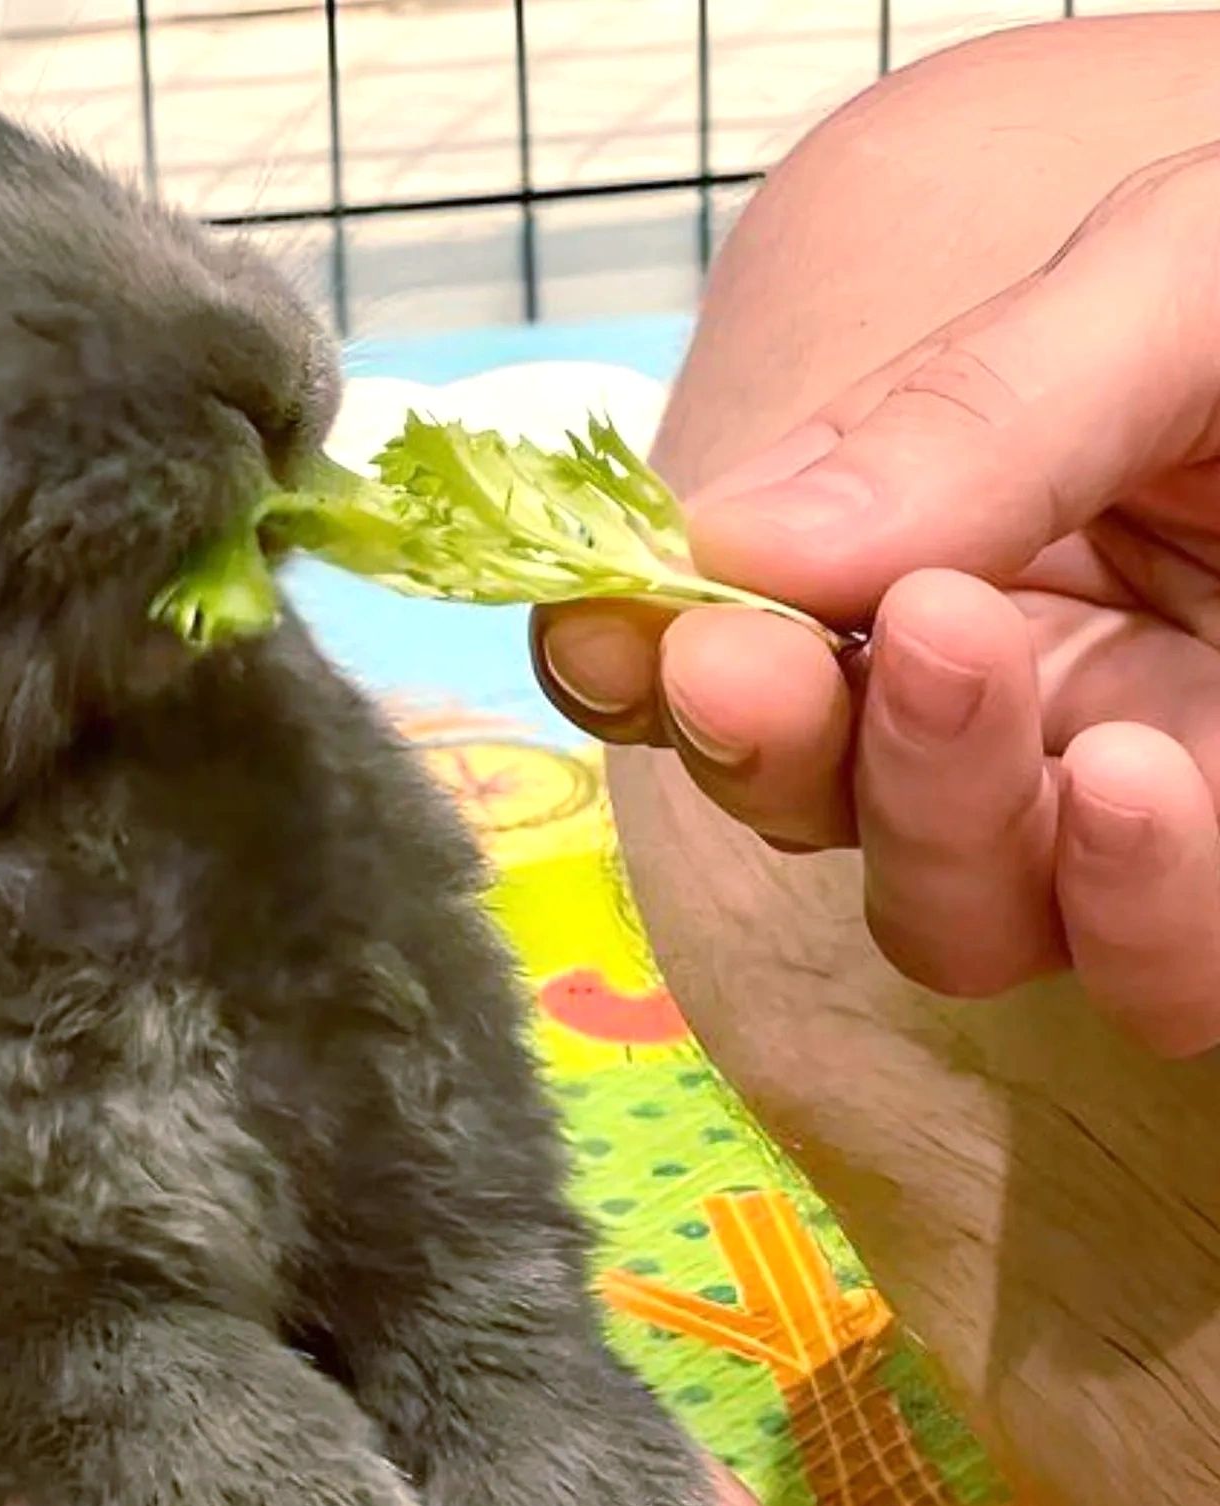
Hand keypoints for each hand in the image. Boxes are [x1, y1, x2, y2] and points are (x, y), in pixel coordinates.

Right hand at [535, 143, 1219, 1055]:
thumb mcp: (1192, 271)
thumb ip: (976, 406)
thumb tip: (726, 542)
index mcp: (972, 530)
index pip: (751, 631)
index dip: (642, 652)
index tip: (602, 625)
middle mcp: (1030, 690)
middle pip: (819, 808)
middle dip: (776, 750)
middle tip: (776, 663)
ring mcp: (1150, 810)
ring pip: (956, 924)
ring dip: (938, 828)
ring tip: (1003, 681)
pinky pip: (1154, 977)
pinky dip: (1127, 907)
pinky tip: (1141, 785)